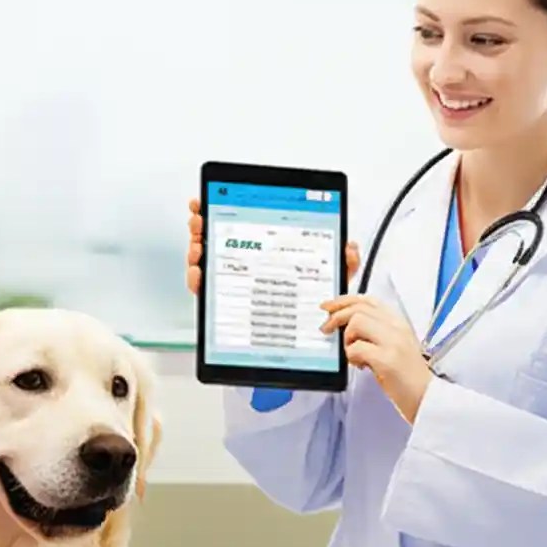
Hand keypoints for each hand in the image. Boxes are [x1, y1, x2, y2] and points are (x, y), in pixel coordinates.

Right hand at [185, 197, 360, 293]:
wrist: (302, 345)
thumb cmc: (311, 308)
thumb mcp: (329, 283)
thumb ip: (343, 264)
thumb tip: (349, 247)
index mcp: (267, 253)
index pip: (241, 227)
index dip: (221, 210)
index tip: (209, 200)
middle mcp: (244, 265)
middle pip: (215, 239)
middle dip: (202, 226)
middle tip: (200, 219)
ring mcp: (230, 283)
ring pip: (204, 262)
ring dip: (196, 250)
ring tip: (199, 246)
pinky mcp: (222, 305)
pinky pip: (204, 291)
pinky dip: (197, 280)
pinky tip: (200, 274)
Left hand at [320, 294, 432, 423]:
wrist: (427, 396)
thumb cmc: (407, 375)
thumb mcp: (395, 345)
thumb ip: (376, 332)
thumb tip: (346, 326)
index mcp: (398, 322)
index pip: (368, 300)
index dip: (345, 300)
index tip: (329, 306)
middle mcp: (397, 327)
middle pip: (358, 309)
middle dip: (336, 316)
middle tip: (325, 328)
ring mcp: (393, 342)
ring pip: (356, 323)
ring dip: (347, 339)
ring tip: (354, 355)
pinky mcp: (387, 359)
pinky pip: (356, 348)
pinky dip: (352, 357)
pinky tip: (361, 366)